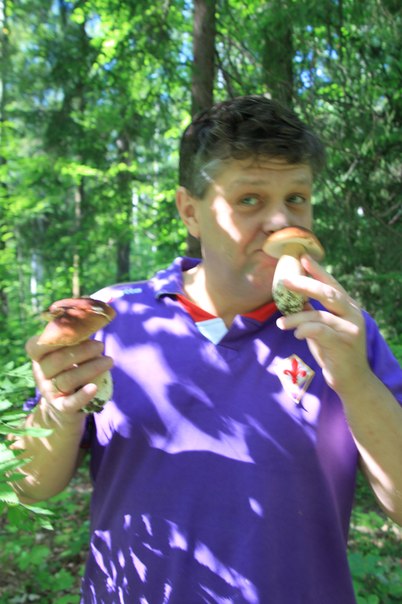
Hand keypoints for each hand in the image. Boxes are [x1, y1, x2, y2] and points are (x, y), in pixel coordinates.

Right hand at [26, 337, 113, 414]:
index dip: (54, 337)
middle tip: (100, 345)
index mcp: (38, 357)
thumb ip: (72, 335)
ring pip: (68, 379)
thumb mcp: (65, 352)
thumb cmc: (69, 368)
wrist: (64, 404)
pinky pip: (71, 402)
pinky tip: (94, 388)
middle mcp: (40, 374)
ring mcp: (49, 392)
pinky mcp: (61, 407)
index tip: (74, 330)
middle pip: (58, 360)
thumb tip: (87, 313)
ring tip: (109, 360)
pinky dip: (82, 396)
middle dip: (82, 351)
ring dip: (91, 368)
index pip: (36, 346)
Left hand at [276, 254, 370, 396]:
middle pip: (328, 293)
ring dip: (296, 318)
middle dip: (305, 285)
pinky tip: (297, 334)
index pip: (332, 284)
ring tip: (281, 323)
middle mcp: (352, 314)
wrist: (351, 379)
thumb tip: (293, 298)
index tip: (303, 257)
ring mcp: (350, 328)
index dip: (317, 271)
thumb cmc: (334, 351)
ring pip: (319, 315)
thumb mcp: (323, 328)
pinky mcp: (343, 343)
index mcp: (348, 307)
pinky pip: (320, 331)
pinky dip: (305, 330)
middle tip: (285, 281)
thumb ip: (313, 312)